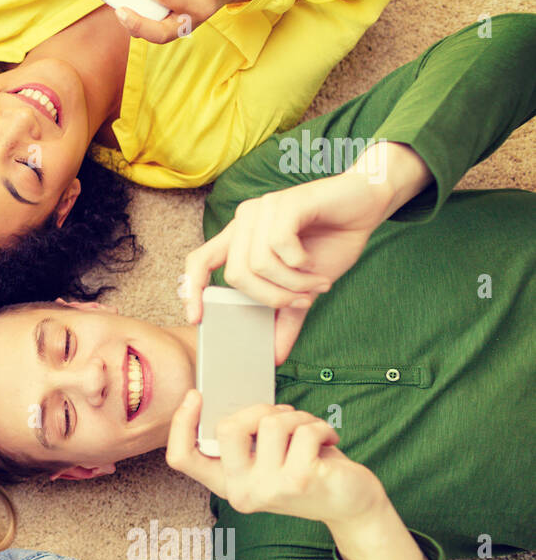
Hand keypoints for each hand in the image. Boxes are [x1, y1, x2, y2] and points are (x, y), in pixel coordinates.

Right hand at [166, 392, 388, 527]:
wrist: (351, 504)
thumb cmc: (306, 469)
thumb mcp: (265, 459)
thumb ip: (244, 439)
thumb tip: (232, 397)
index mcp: (226, 483)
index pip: (182, 457)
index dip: (180, 423)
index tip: (196, 395)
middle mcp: (241, 491)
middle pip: (227, 428)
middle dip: (259, 409)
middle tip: (282, 418)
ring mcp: (269, 488)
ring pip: (270, 422)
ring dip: (297, 416)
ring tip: (309, 430)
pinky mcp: (299, 480)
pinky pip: (303, 430)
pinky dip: (320, 426)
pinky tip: (328, 440)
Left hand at [184, 164, 391, 362]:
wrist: (367, 204)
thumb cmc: (332, 240)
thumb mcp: (305, 287)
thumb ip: (286, 315)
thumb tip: (275, 357)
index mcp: (240, 238)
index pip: (199, 261)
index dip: (192, 289)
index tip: (197, 319)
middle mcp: (244, 221)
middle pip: (236, 275)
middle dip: (271, 297)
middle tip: (303, 300)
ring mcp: (262, 209)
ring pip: (259, 264)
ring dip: (293, 283)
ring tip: (317, 283)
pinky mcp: (284, 202)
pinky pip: (279, 244)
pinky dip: (300, 263)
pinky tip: (313, 262)